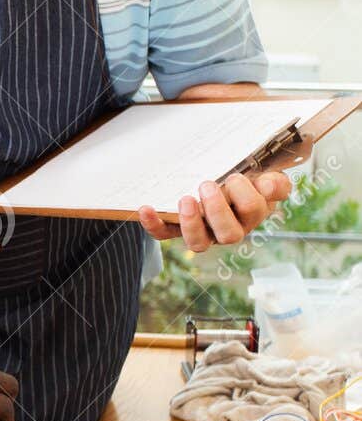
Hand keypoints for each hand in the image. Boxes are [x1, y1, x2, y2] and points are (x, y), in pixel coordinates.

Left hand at [138, 169, 290, 251]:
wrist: (223, 182)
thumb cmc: (248, 181)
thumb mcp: (267, 177)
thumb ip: (275, 182)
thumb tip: (268, 187)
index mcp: (251, 214)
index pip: (253, 211)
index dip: (245, 196)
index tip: (235, 177)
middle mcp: (229, 229)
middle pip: (228, 234)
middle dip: (217, 211)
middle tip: (207, 186)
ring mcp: (203, 232)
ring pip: (198, 243)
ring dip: (191, 224)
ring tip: (186, 200)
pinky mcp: (179, 229)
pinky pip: (165, 234)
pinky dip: (154, 225)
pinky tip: (145, 208)